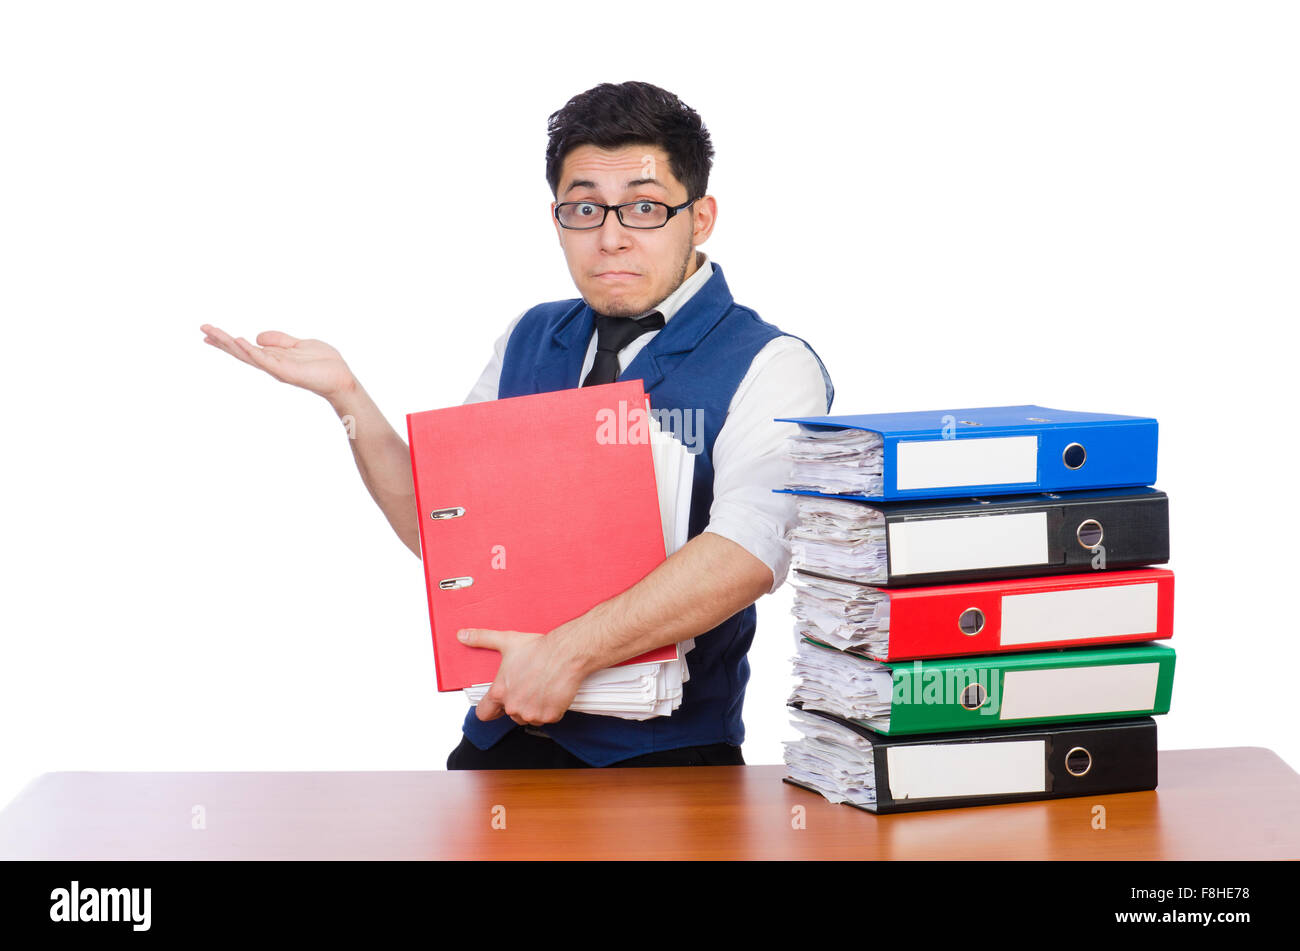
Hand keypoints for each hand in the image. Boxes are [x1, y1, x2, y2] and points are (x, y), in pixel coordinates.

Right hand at [200, 324, 356, 400]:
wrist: (341, 378)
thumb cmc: (324, 363)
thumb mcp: (298, 344)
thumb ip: (279, 340)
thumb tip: (256, 336)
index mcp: (273, 357)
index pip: (244, 348)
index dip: (226, 341)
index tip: (207, 332)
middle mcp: (271, 364)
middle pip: (240, 351)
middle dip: (221, 341)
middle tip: (202, 329)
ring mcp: (276, 368)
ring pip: (247, 354)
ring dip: (229, 344)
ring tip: (212, 333)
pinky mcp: (285, 371)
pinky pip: (265, 360)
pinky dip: (251, 351)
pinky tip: (239, 341)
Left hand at [459, 628, 586, 725]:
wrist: (566, 653)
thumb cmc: (538, 649)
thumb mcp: (507, 641)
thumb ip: (482, 639)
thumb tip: (462, 635)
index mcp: (500, 692)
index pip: (484, 713)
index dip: (490, 709)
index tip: (498, 703)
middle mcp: (513, 706)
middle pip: (511, 714)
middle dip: (518, 703)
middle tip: (529, 686)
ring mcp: (532, 713)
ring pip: (530, 717)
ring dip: (534, 708)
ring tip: (541, 688)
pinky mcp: (550, 716)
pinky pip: (547, 718)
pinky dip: (551, 709)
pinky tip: (552, 693)